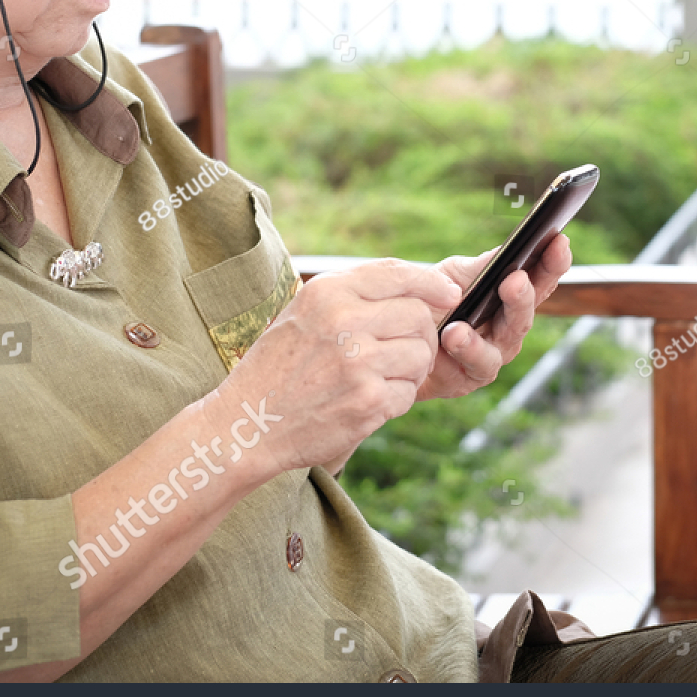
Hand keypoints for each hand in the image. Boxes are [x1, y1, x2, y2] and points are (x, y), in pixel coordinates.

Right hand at [212, 258, 462, 473]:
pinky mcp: (368, 402)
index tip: (449, 293)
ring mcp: (358, 364)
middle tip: (402, 349)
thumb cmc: (279, 365)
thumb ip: (356, 294)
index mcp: (327, 293)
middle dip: (421, 333)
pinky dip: (397, 398)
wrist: (247, 423)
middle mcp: (344, 322)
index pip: (397, 273)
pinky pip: (410, 392)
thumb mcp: (304, 312)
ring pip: (421, 355)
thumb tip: (426, 286)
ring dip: (411, 369)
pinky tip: (370, 400)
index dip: (432, 283)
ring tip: (381, 376)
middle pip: (419, 316)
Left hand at [415, 233, 572, 402]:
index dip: (553, 262)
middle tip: (519, 277)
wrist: (398, 341)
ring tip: (501, 292)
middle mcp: (510, 326)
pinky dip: (468, 346)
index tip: (560, 241)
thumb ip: (479, 267)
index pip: (539, 279)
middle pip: (530, 307)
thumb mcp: (452, 276)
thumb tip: (505, 251)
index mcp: (510, 298)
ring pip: (510, 335)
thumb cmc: (432, 304)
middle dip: (528, 290)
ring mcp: (496, 352)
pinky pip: (479, 362)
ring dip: (507, 314)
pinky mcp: (474, 375)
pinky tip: (455, 332)